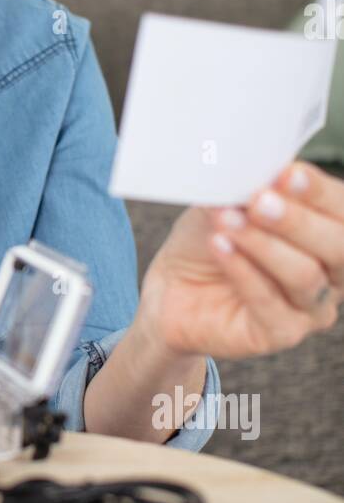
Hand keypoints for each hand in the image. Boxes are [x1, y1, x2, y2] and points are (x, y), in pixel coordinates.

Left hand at [137, 162, 343, 359]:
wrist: (174, 288)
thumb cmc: (213, 238)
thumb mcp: (228, 202)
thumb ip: (249, 187)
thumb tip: (259, 168)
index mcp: (331, 231)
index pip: (343, 210)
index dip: (320, 192)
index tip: (288, 173)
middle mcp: (332, 272)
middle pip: (339, 246)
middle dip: (298, 220)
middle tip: (260, 200)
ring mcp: (311, 308)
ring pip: (304, 275)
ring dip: (263, 244)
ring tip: (226, 220)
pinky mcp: (281, 334)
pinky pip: (269, 303)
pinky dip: (243, 270)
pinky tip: (220, 246)